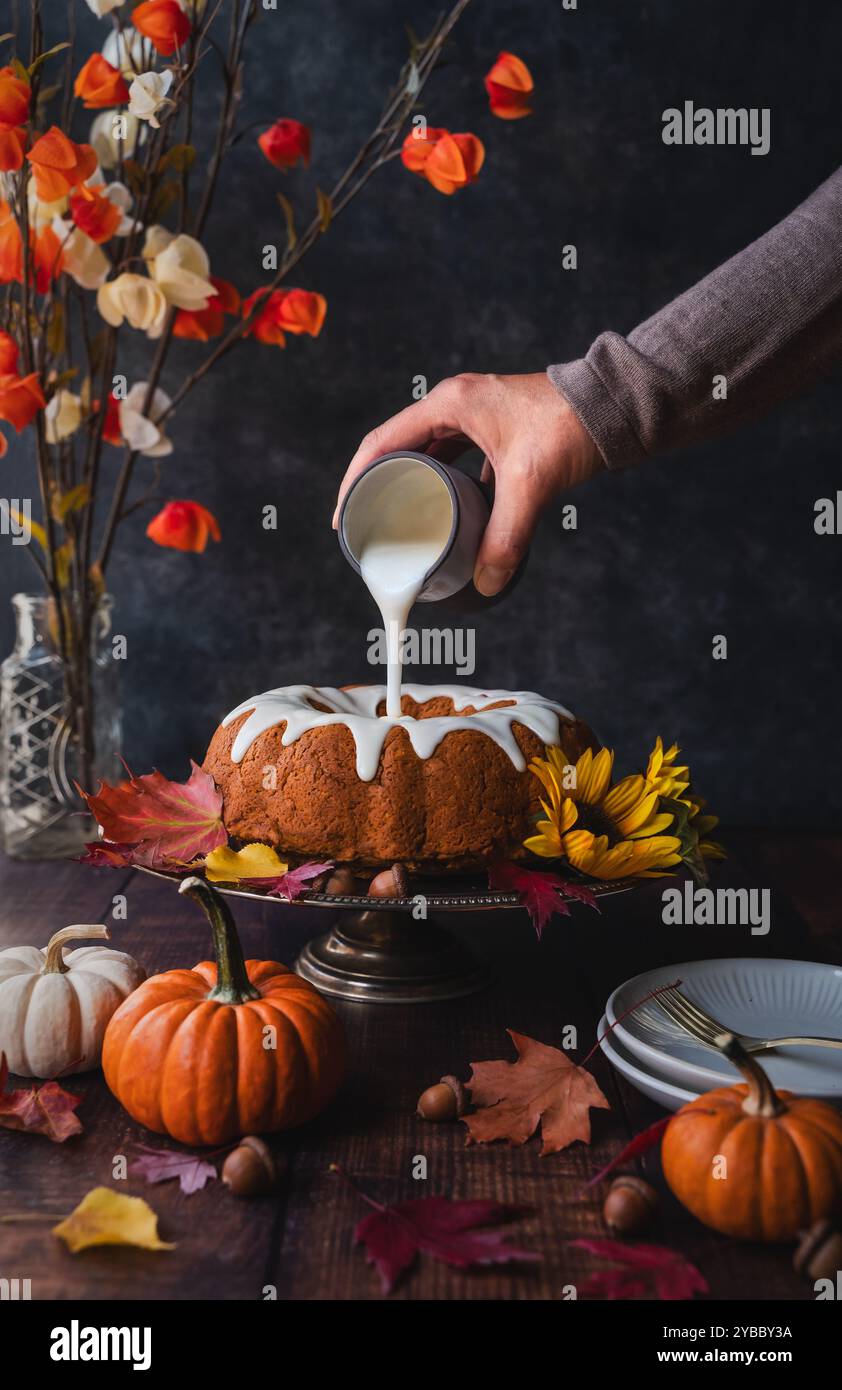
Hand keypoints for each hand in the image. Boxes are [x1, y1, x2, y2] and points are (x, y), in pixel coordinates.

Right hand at [333, 372, 602, 594]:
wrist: (616, 405)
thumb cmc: (572, 426)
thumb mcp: (530, 484)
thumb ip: (506, 536)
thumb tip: (487, 583)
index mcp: (448, 404)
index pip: (381, 443)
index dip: (355, 481)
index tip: (344, 518)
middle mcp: (455, 404)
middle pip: (397, 448)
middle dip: (378, 487)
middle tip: (366, 526)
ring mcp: (475, 415)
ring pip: (426, 453)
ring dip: (410, 485)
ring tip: (397, 522)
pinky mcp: (494, 429)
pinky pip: (453, 457)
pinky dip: (443, 484)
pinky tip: (445, 512)